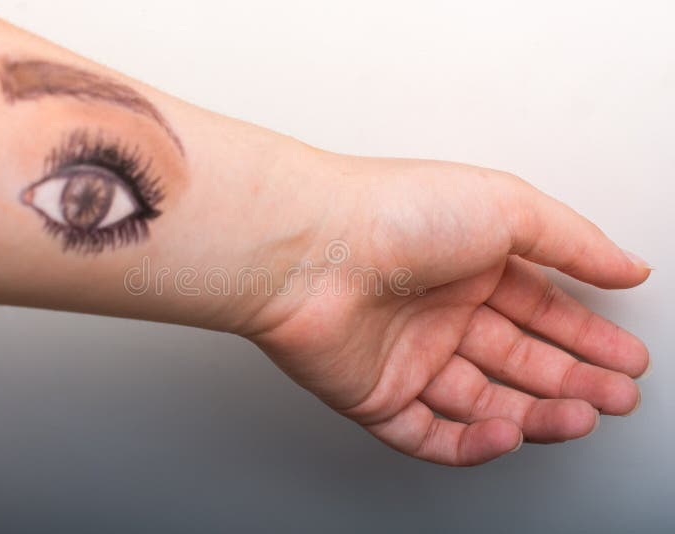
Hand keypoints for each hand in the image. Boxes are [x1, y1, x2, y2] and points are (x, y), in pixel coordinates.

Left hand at [244, 153, 650, 465]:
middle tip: (616, 398)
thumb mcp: (507, 207)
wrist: (310, 250)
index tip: (625, 359)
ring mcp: (405, 355)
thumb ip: (572, 241)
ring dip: (535, 414)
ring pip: (481, 401)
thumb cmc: (395, 214)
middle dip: (571, 381)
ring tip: (581, 418)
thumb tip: (627, 264)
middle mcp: (436, 309)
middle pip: (516, 358)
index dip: (585, 336)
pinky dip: (471, 444)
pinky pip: (428, 434)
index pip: (538, 308)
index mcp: (466, 263)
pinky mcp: (374, 394)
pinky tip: (509, 433)